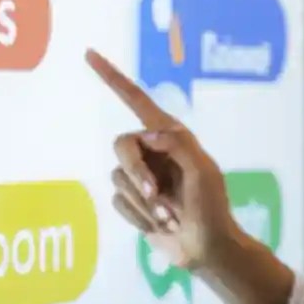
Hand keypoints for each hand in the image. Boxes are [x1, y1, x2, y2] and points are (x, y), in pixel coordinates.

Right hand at [87, 49, 238, 270]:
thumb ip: (178, 146)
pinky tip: (159, 224)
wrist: (206, 248)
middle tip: (157, 197)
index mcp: (170, 136)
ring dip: (144, 203)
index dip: (113, 77)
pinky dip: (138, 217)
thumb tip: (148, 134)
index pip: (136, 99)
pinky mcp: (132, 201)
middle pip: (122, 146)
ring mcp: (140, 177)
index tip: (91, 54)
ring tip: (170, 217)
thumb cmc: (212, 207)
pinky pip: (117, 201)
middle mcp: (152, 151)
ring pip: (119, 178)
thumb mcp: (203, 171)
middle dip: (137, 174)